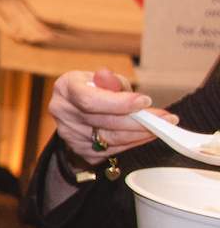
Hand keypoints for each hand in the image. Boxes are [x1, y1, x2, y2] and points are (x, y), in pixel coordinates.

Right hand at [50, 69, 176, 162]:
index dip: (118, 103)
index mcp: (65, 88)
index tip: (145, 101)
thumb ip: (110, 81)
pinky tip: (148, 135)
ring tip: (163, 126)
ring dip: (141, 133)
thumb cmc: (94, 90)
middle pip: (104, 121)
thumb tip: (107, 76)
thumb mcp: (100, 78)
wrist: (76, 111)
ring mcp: (70, 134)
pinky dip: (134, 143)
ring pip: (111, 139)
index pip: (89, 99)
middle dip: (139, 120)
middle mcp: (63, 112)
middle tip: (165, 118)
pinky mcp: (81, 150)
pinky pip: (113, 150)